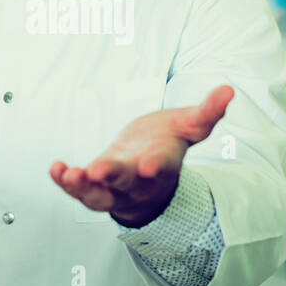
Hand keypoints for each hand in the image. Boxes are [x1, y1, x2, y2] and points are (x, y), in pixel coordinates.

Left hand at [49, 84, 233, 227]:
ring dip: (82, 187)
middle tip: (98, 171)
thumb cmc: (165, 143)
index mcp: (162, 163)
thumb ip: (206, 112)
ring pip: (99, 196)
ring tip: (69, 175)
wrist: (146, 168)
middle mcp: (138, 181)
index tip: (148, 165)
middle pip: (126, 184)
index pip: (160, 167)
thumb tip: (229, 89)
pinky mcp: (93, 187)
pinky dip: (66, 182)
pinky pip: (79, 191)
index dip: (155, 166)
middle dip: (113, 178)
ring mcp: (113, 188)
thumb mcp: (187, 126)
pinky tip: (56, 169)